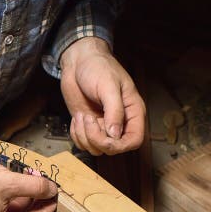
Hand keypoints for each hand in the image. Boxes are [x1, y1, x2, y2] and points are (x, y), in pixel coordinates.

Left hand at [60, 37, 145, 155]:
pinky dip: (76, 135)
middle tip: (88, 119)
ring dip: (84, 136)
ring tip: (82, 116)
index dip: (120, 146)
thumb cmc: (98, 67)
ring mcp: (102, 125)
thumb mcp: (109, 86)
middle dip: (96, 139)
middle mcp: (119, 122)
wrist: (78, 62)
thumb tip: (114, 135)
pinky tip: (77, 119)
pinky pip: (83, 143)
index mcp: (132, 112)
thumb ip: (114, 111)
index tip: (105, 138)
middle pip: (112, 148)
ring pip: (96, 149)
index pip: (134, 141)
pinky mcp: (88, 126)